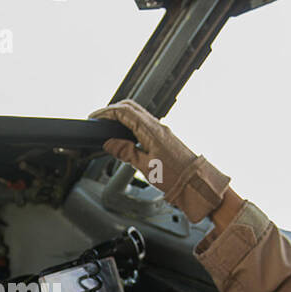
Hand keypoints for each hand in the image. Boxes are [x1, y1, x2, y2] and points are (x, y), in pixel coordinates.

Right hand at [89, 99, 232, 223]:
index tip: (94, 118)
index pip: (124, 112)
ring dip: (122, 116)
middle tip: (99, 119)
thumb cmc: (176, 177)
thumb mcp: (146, 167)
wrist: (196, 183)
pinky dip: (131, 124)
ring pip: (138, 114)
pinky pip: (144, 124)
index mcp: (151, 130)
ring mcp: (161, 131)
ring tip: (108, 126)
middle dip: (113, 110)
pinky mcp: (164, 138)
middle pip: (131, 108)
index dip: (106, 113)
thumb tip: (110, 143)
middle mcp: (157, 126)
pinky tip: (125, 135)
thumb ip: (126, 152)